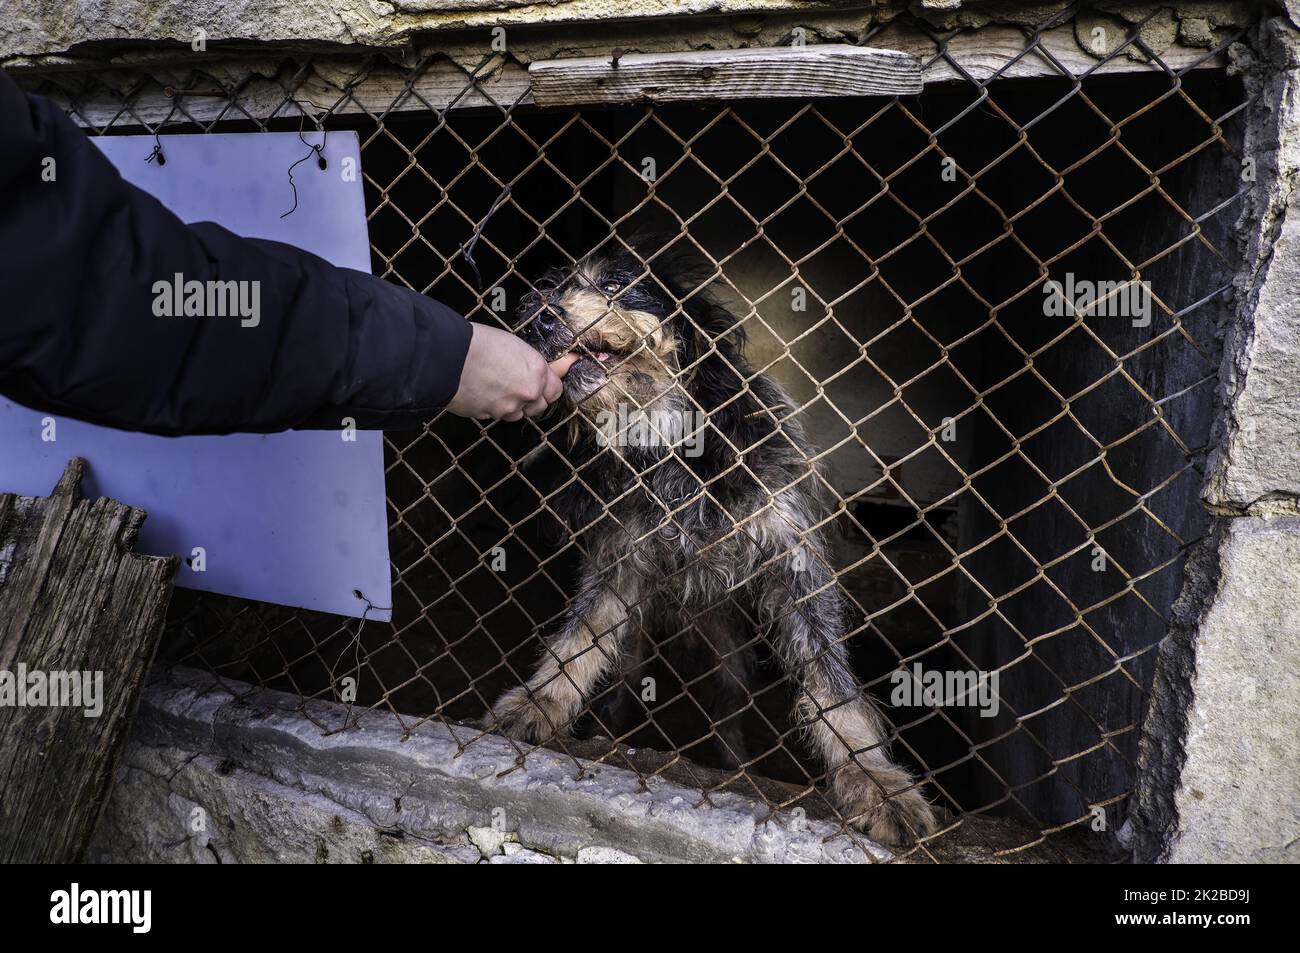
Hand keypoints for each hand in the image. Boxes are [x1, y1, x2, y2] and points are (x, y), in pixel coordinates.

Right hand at [445, 323, 578, 420]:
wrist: (448, 356)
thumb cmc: (478, 344)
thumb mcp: (515, 345)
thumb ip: (537, 363)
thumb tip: (567, 363)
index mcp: (537, 371)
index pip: (556, 389)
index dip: (547, 386)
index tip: (542, 383)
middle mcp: (527, 392)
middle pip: (540, 406)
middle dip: (531, 399)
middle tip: (516, 384)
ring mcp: (508, 407)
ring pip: (517, 414)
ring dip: (512, 405)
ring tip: (495, 386)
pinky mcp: (489, 416)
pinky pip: (496, 416)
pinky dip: (492, 408)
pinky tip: (483, 391)